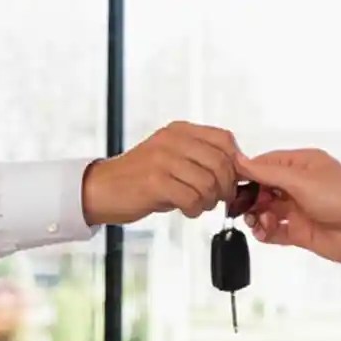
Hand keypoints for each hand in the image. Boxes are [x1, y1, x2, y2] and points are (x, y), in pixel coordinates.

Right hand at [82, 121, 242, 225]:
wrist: (101, 189)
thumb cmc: (141, 178)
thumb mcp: (172, 158)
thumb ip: (201, 158)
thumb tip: (239, 169)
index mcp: (179, 131)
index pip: (224, 139)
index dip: (235, 163)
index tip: (231, 180)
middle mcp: (172, 140)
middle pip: (221, 163)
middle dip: (226, 187)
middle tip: (218, 199)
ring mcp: (162, 160)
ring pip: (208, 183)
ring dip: (209, 201)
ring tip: (198, 205)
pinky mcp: (155, 182)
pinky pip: (192, 198)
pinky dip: (195, 209)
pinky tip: (186, 210)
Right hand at [234, 149, 340, 273]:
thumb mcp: (300, 179)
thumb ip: (267, 173)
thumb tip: (240, 160)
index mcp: (302, 164)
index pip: (265, 164)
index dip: (247, 172)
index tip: (229, 182)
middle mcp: (300, 185)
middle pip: (262, 188)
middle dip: (249, 198)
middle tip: (239, 207)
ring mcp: (300, 209)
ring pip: (266, 210)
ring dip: (257, 216)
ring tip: (260, 221)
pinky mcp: (301, 231)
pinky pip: (275, 231)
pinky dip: (266, 232)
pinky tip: (265, 232)